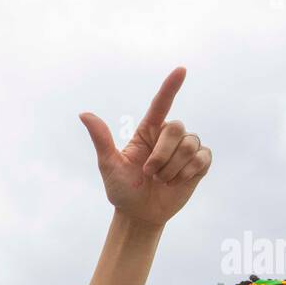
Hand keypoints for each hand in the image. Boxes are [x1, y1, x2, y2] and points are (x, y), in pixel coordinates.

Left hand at [79, 67, 211, 226]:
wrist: (139, 214)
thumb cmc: (122, 189)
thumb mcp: (109, 165)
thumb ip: (101, 139)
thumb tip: (84, 114)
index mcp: (148, 131)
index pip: (161, 104)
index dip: (171, 87)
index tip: (181, 70)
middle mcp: (168, 136)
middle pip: (177, 129)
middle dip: (162, 155)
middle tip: (150, 173)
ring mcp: (186, 149)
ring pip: (190, 145)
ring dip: (172, 169)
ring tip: (162, 180)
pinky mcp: (199, 163)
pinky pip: (202, 158)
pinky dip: (188, 173)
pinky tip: (176, 182)